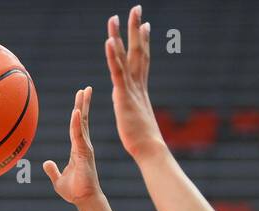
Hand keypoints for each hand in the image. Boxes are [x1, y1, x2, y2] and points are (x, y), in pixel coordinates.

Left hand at [43, 87, 101, 204]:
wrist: (85, 201)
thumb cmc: (75, 192)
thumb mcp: (58, 179)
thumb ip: (52, 170)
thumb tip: (46, 163)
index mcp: (77, 149)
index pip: (77, 127)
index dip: (78, 112)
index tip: (80, 100)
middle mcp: (83, 146)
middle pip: (82, 120)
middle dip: (84, 104)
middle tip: (86, 88)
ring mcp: (85, 148)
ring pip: (83, 123)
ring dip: (83, 106)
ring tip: (85, 91)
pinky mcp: (85, 153)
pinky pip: (79, 135)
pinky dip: (77, 123)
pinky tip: (76, 111)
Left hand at [105, 5, 164, 161]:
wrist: (149, 149)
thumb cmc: (143, 140)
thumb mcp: (134, 118)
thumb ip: (129, 105)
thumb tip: (124, 100)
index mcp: (140, 89)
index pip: (142, 60)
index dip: (144, 41)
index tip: (145, 25)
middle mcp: (138, 84)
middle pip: (138, 50)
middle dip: (136, 28)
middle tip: (136, 8)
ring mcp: (132, 89)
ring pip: (126, 56)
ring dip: (121, 35)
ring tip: (116, 16)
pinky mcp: (124, 96)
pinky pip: (117, 72)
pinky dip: (113, 56)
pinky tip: (109, 41)